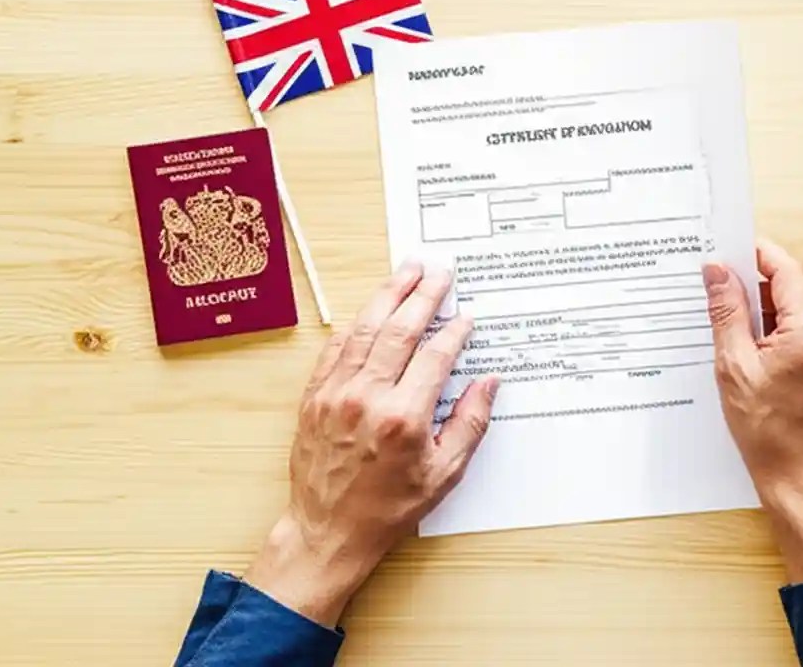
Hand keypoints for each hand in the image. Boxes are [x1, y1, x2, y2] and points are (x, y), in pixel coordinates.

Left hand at [245, 261, 499, 626]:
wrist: (329, 531)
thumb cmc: (388, 509)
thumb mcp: (444, 474)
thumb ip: (470, 424)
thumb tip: (488, 383)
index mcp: (404, 418)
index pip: (435, 356)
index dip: (454, 331)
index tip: (465, 316)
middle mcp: (367, 399)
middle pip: (399, 330)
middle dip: (422, 296)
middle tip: (438, 271)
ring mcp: (336, 394)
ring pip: (365, 329)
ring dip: (388, 296)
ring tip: (406, 271)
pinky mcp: (314, 397)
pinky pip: (336, 348)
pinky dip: (355, 324)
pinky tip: (370, 309)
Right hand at [702, 239, 802, 582]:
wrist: (800, 475)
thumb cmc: (767, 432)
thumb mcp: (734, 366)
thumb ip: (727, 312)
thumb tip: (717, 272)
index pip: (787, 272)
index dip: (757, 255)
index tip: (731, 250)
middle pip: (798, 284)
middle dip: (761, 283)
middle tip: (725, 292)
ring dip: (773, 306)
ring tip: (740, 328)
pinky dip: (786, 324)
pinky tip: (759, 345)